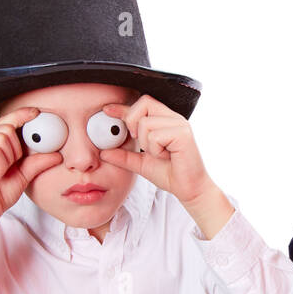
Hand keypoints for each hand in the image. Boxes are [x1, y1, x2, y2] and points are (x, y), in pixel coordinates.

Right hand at [0, 107, 63, 235]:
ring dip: (7, 160)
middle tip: (8, 168)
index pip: (4, 122)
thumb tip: (57, 154)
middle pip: (6, 129)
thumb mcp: (22, 176)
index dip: (20, 115)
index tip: (36, 112)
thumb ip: (36, 163)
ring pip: (1, 139)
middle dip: (15, 151)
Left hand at [95, 95, 211, 205]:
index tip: (107, 110)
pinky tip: (166, 156)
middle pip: (143, 103)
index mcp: (165, 120)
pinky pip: (155, 135)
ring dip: (146, 144)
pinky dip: (155, 150)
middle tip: (140, 143)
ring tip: (159, 154)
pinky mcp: (183, 134)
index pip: (142, 104)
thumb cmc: (170, 174)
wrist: (189, 190)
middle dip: (133, 122)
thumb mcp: (141, 164)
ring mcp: (179, 124)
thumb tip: (103, 152)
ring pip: (146, 123)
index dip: (123, 107)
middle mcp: (173, 118)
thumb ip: (124, 156)